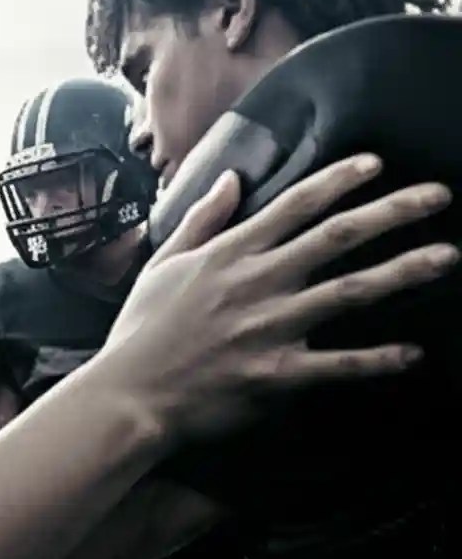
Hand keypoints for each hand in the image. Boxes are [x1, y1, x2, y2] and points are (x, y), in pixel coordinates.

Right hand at [101, 153, 455, 442]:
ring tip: (446, 257)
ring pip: (349, 291)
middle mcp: (257, 283)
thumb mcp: (162, 264)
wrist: (128, 395)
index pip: (293, 205)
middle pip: (336, 237)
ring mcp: (270, 328)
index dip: (338, 180)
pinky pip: (338, 365)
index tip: (375, 163)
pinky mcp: (276, 374)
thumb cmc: (140, 331)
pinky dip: (377, 360)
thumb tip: (233, 178)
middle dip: (391, 212)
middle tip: (437, 195)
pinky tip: (412, 354)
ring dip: (402, 272)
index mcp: (229, 254)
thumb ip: (203, 219)